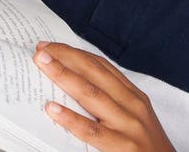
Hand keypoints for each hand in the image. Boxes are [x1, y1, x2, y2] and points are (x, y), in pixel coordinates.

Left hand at [34, 41, 174, 151]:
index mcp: (133, 95)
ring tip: (43, 64)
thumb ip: (110, 102)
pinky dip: (71, 118)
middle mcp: (132, 105)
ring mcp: (129, 125)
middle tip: (41, 50)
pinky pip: (92, 131)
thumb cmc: (147, 148)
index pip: (101, 66)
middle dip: (66, 58)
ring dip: (64, 76)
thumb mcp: (134, 117)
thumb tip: (72, 87)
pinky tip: (52, 108)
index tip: (52, 47)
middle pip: (94, 73)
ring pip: (91, 94)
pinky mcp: (124, 147)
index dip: (75, 53)